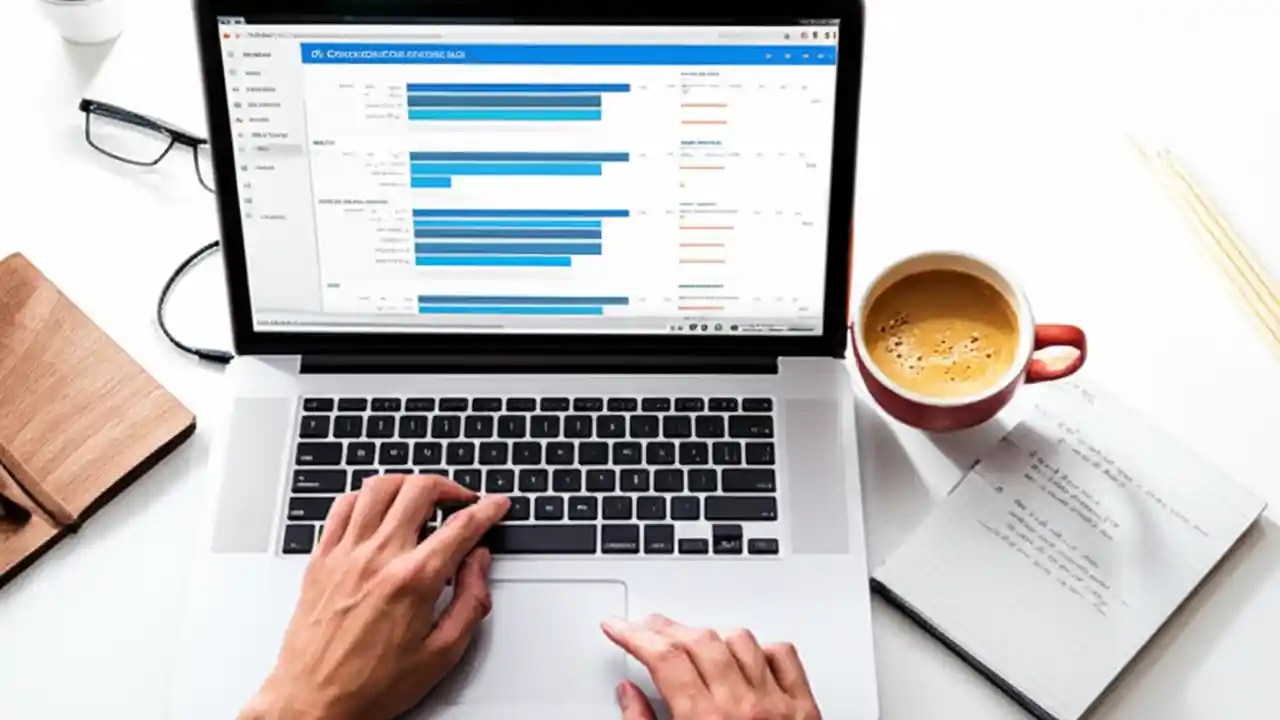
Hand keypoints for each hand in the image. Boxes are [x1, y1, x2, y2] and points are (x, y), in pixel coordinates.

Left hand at [239, 474, 509, 719]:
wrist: (312, 703)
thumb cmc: (370, 686)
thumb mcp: (442, 654)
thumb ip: (471, 602)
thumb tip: (479, 564)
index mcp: (414, 581)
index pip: (462, 526)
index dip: (488, 509)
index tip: (497, 505)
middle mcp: (378, 558)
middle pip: (420, 490)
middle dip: (451, 486)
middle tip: (462, 499)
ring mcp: (345, 554)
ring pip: (379, 487)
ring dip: (408, 483)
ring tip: (423, 497)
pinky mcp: (321, 559)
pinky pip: (342, 506)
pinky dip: (366, 496)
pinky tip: (378, 508)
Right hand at [603, 615, 820, 719]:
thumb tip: (629, 696)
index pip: (664, 658)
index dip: (633, 635)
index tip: (618, 628)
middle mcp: (744, 708)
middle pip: (698, 641)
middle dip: (665, 627)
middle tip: (646, 627)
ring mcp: (778, 705)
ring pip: (741, 641)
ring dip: (710, 634)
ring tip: (691, 638)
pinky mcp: (805, 709)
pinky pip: (783, 657)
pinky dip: (761, 649)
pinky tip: (745, 655)